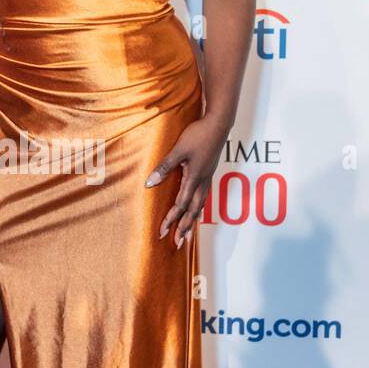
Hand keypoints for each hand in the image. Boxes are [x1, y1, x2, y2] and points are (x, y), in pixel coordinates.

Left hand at [145, 115, 226, 247]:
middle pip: (193, 211)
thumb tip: (149, 184)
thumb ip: (164, 168)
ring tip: (188, 234)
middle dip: (184, 227)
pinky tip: (197, 210)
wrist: (219, 124)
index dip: (171, 219)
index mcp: (194, 179)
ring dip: (193, 220)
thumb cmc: (198, 135)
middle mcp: (203, 182)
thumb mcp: (178, 151)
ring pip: (200, 205)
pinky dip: (198, 208)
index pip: (180, 205)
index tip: (162, 233)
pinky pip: (204, 196)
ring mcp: (208, 178)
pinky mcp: (209, 172)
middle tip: (177, 243)